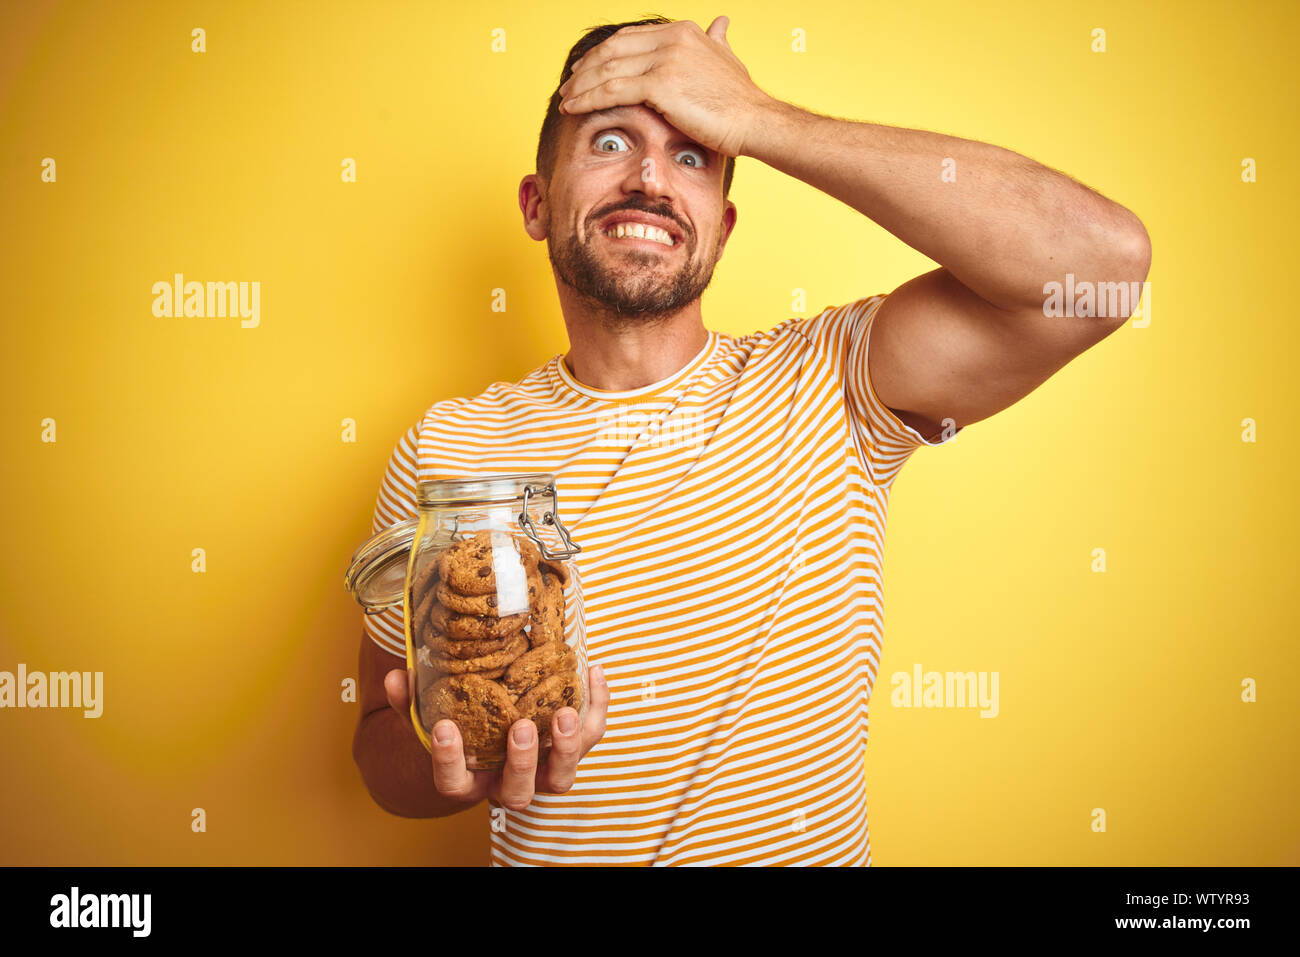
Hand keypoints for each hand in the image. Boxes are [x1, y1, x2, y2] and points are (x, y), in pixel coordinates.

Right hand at [383, 662, 608, 810]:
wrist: (496, 732)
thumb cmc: (464, 728)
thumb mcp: (434, 715)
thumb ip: (414, 702)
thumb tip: (399, 677)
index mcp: (470, 778)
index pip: (454, 782)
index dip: (449, 761)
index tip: (445, 729)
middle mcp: (508, 783)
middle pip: (518, 792)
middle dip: (522, 762)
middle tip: (521, 728)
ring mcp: (543, 770)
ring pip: (561, 778)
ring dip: (566, 747)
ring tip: (564, 711)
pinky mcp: (573, 749)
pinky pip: (591, 734)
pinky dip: (597, 705)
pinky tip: (594, 672)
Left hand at [556, 16, 775, 158]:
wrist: (754, 121)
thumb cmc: (742, 100)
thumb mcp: (728, 59)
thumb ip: (717, 41)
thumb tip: (721, 23)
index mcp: (683, 31)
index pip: (630, 37)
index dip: (604, 53)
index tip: (587, 67)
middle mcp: (672, 38)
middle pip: (614, 49)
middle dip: (587, 67)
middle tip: (569, 84)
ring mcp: (665, 59)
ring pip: (609, 69)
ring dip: (581, 85)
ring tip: (566, 98)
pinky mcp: (660, 84)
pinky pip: (613, 90)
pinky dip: (589, 99)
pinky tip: (574, 108)